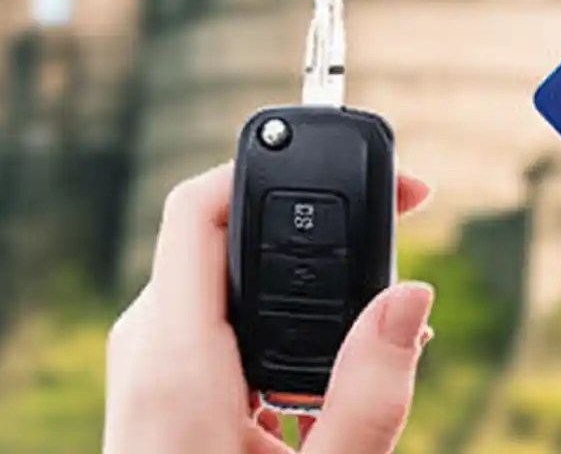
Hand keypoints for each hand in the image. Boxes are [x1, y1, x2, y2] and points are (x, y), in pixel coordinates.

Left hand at [104, 162, 433, 453]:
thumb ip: (369, 397)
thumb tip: (412, 297)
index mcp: (175, 362)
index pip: (200, 207)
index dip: (272, 164)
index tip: (354, 168)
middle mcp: (149, 347)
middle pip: (226, 235)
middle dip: (312, 225)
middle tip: (394, 223)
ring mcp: (149, 365)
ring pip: (228, 277)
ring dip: (303, 276)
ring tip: (377, 306)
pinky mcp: (160, 383)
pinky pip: (219, 317)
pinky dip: (281, 315)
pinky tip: (333, 352)